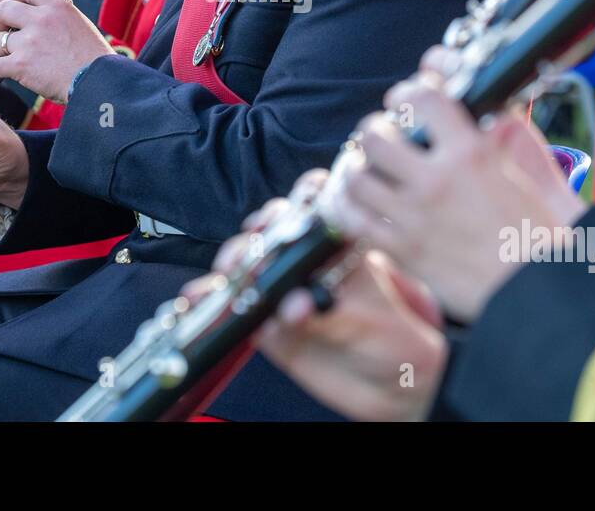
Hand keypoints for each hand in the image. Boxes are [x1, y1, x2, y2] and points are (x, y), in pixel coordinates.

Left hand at [0, 0, 113, 100]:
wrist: (99, 81)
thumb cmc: (92, 57)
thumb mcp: (78, 23)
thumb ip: (56, 14)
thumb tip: (39, 12)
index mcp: (56, 5)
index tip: (14, 8)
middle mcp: (41, 19)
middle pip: (3, 9)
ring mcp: (29, 42)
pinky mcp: (21, 66)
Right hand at [190, 210, 447, 421]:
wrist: (390, 389)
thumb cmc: (395, 342)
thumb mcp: (372, 324)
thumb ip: (332, 314)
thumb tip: (292, 305)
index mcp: (339, 245)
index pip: (312, 207)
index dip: (294, 204)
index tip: (282, 219)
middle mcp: (305, 260)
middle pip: (270, 232)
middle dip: (256, 239)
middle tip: (253, 258)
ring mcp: (281, 290)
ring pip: (245, 265)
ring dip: (232, 265)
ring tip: (232, 277)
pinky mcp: (264, 324)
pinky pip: (230, 308)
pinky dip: (211, 301)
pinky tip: (199, 300)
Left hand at [327, 55, 585, 322]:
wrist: (540, 292)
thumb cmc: (542, 236)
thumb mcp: (523, 172)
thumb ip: (498, 139)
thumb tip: (490, 113)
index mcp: (470, 153)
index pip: (420, 98)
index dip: (406, 93)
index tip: (403, 100)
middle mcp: (436, 180)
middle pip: (373, 136)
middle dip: (374, 132)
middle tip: (381, 139)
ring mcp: (414, 216)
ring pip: (355, 177)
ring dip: (356, 171)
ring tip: (364, 173)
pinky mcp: (403, 251)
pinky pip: (352, 221)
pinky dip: (346, 209)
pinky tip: (352, 205)